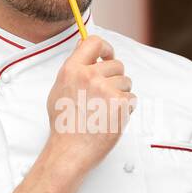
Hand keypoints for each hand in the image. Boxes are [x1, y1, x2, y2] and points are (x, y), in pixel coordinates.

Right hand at [45, 35, 134, 174]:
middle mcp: (89, 76)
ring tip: (106, 110)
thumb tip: (83, 46)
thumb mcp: (59, 89)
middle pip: (116, 64)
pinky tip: (111, 118)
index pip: (94, 42)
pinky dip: (126, 109)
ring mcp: (106, 89)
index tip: (107, 56)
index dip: (105, 48)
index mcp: (72, 70)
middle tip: (105, 95)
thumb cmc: (64, 124)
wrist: (70, 150)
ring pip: (126, 82)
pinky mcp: (120, 103)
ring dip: (121, 94)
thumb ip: (73, 68)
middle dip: (115, 78)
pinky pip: (132, 98)